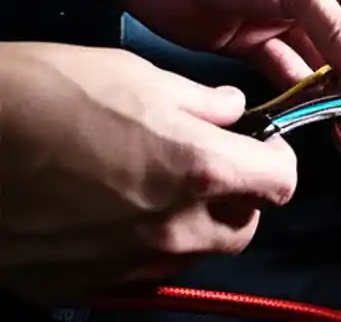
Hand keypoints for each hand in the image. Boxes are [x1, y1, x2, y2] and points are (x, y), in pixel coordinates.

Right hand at [0, 43, 296, 303]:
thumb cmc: (42, 93)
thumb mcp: (135, 74)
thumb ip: (199, 102)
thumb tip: (230, 111)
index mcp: (198, 170)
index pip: (281, 182)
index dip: (276, 159)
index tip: (259, 146)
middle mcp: (172, 228)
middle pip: (243, 227)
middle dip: (238, 197)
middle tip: (208, 165)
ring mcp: (126, 263)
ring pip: (194, 254)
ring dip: (194, 224)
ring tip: (155, 186)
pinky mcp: (81, 283)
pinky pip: (137, 272)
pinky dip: (141, 246)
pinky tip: (110, 211)